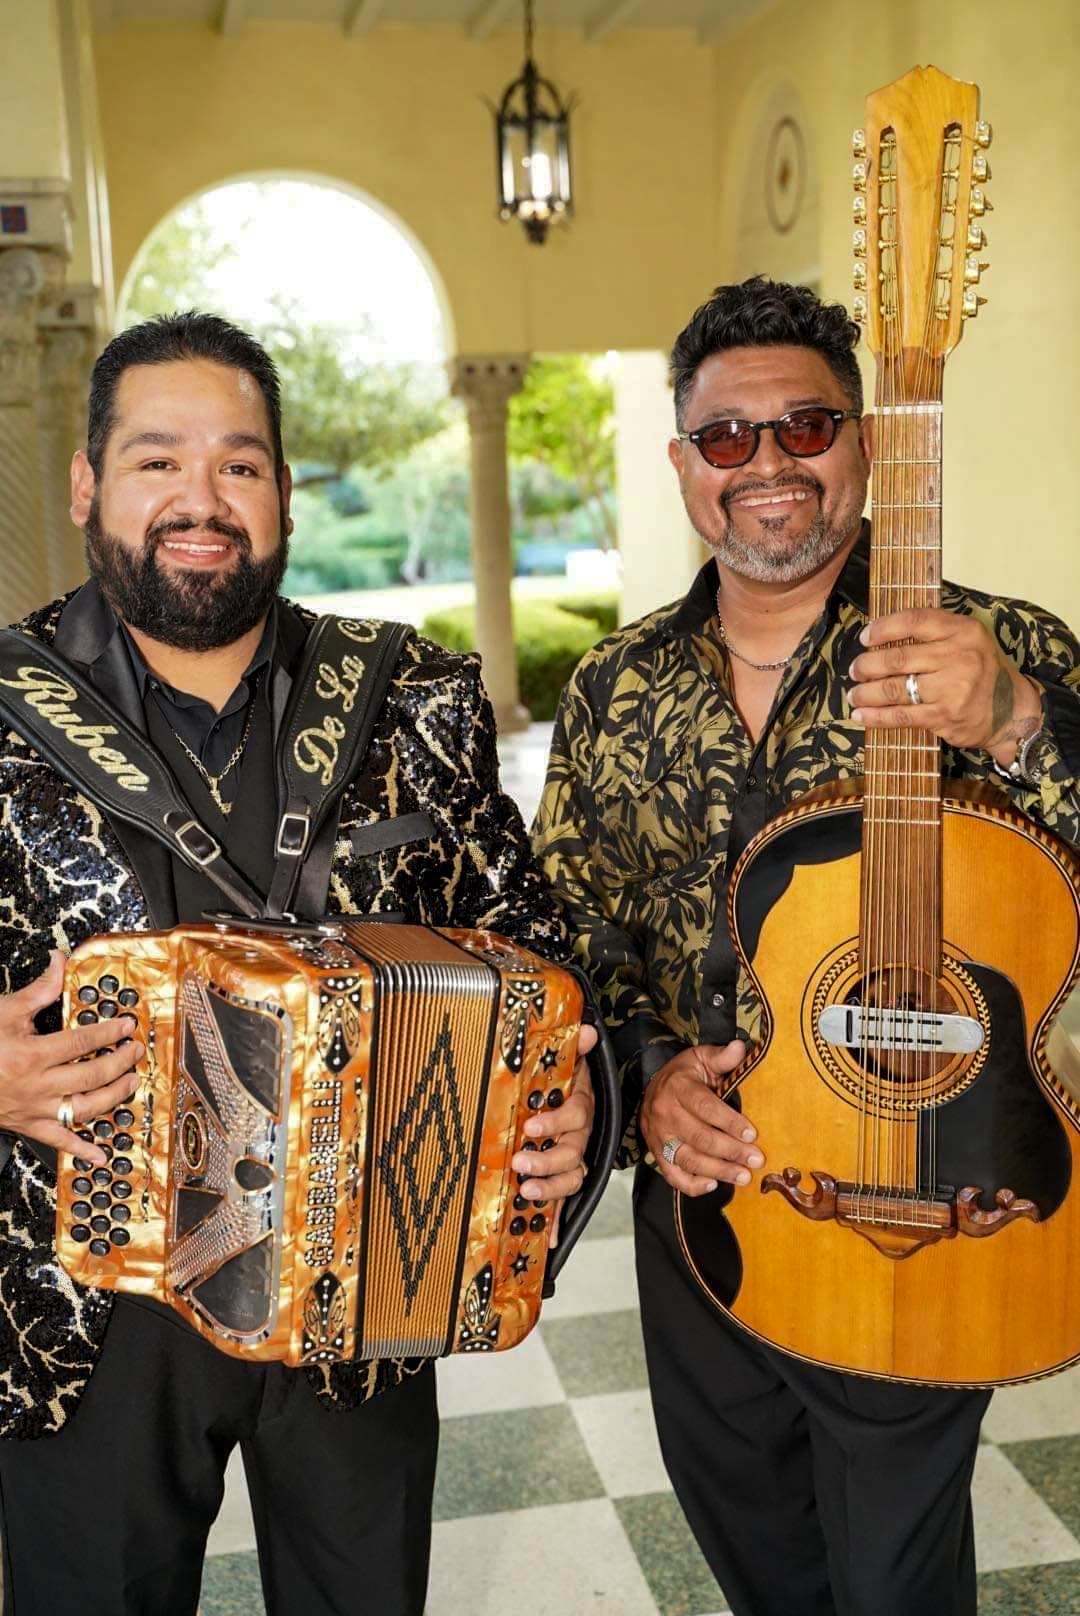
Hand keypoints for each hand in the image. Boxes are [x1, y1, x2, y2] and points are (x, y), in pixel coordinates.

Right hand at [0, 951, 144, 1165]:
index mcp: (32, 1055)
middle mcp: (37, 1085)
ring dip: (113, 1097)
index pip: (82, 1042)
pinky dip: (81, 1151)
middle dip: (120, 1062)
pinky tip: (101, 1155)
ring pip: (83, 1108)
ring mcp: (34, 1109)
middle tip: (136, 1051)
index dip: (109, 1033)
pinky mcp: (28, 1126)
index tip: (128, 1026)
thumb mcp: (6, 1012)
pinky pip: (59, 1142)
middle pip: (91, 1075)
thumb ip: (39, 990)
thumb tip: (60, 961)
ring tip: (131, 1082)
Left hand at [511, 1021, 596, 1247]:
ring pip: (571, 1178)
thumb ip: (575, 1048)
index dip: (556, 1121)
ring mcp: (572, 1159)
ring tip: (525, 1190)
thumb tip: (588, 1030)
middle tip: (520, 1162)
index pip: (575, 1116)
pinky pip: (563, 1201)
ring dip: (550, 1188)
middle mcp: (580, 1136)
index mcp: (579, 1108)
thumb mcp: (565, 1061)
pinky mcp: (562, 1177)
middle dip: (547, 1161)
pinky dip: (557, 1220)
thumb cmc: (559, 1079)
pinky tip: (549, 1238)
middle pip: (573, 1153)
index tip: (531, 1124)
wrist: (570, 1094)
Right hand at [640, 1042, 760, 1196]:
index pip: (705, 1107)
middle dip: (731, 1151)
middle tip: (756, 1160)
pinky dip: (692, 1184)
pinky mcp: (657, 1154)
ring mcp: (659, 1137)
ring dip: (718, 1170)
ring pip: (688, 1159)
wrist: (652, 1088)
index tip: (753, 1134)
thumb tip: (742, 1047)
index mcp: (678, 1087)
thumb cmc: (684, 1075)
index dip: (729, 1122)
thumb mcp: (700, 1058)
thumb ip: (721, 1057)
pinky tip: (713, 1185)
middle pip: (700, 1137)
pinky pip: (673, 1175)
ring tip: (743, 1176)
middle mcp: (665, 1113)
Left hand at [849, 608, 1041, 763]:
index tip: (865, 637)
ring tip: (855, 694)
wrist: (1012, 710)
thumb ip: (933, 633)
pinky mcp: (946, 716)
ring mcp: (953, 688)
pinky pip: (901, 716)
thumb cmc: (980, 671)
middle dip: (867, 665)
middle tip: (855, 670)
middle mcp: (959, 656)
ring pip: (895, 689)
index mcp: (963, 631)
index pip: (914, 620)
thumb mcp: (967, 640)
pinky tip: (861, 716)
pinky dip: (876, 717)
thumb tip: (880, 633)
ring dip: (866, 693)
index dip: (883, 628)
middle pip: (898, 657)